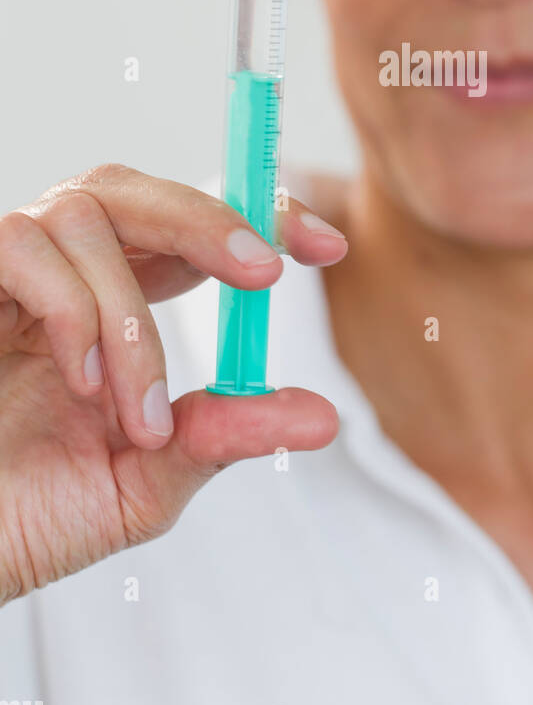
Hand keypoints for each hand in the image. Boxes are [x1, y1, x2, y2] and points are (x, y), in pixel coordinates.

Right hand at [0, 164, 345, 604]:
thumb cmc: (32, 515)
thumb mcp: (150, 480)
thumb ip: (224, 435)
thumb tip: (323, 416)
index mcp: (112, 302)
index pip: (187, 229)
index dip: (255, 216)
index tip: (328, 247)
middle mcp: (61, 272)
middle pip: (136, 189)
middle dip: (212, 219)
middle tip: (266, 273)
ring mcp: (9, 274)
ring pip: (89, 216)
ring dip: (130, 316)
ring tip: (137, 412)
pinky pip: (23, 249)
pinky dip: (73, 312)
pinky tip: (83, 382)